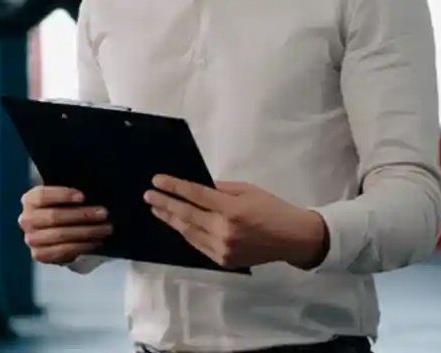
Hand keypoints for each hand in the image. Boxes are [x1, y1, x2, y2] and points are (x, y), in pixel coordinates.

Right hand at [18, 186, 112, 265]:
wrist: (52, 230)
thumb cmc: (62, 207)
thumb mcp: (62, 197)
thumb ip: (72, 194)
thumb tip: (94, 194)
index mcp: (29, 200)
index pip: (43, 196)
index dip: (62, 195)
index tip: (83, 196)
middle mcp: (26, 220)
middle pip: (54, 216)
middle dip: (82, 215)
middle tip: (103, 213)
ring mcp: (31, 239)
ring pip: (60, 235)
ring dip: (86, 232)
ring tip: (105, 228)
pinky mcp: (39, 255)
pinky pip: (62, 251)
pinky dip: (81, 246)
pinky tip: (95, 241)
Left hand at [144, 175, 327, 269]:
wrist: (292, 239)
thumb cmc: (272, 208)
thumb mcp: (248, 190)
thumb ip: (220, 189)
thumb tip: (195, 187)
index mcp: (232, 209)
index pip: (195, 195)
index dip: (174, 187)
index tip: (157, 180)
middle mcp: (224, 231)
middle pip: (187, 215)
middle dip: (165, 203)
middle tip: (148, 195)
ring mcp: (222, 249)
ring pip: (188, 232)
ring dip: (171, 219)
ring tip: (157, 209)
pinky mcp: (223, 261)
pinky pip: (198, 245)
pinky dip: (185, 233)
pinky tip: (176, 224)